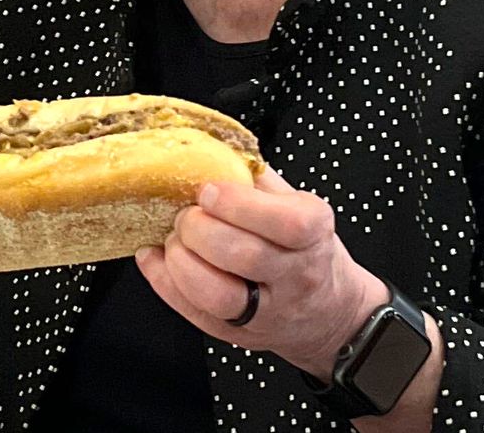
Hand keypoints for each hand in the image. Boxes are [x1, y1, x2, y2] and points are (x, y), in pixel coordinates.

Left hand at [136, 168, 384, 378]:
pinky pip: (194, 313)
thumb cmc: (306, 249)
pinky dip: (165, 283)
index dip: (239, 204)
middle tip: (185, 216)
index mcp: (314, 233)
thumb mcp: (298, 204)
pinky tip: (155, 260)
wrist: (328, 311)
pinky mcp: (238, 334)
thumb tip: (210, 149)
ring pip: (218, 294)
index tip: (208, 191)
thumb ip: (258, 178)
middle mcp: (295, 276)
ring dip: (181, 262)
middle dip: (201, 230)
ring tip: (174, 240)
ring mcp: (267, 312)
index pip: (284, 222)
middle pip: (244, 256)